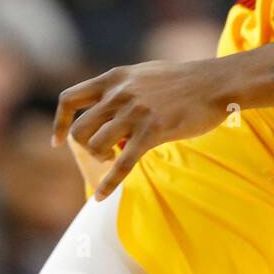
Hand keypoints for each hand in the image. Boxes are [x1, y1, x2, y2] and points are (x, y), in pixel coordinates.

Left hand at [52, 60, 230, 200]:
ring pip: (96, 145)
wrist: (215, 83)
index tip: (57, 141)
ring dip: (100, 159)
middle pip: (79, 129)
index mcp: (114, 78)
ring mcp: (135, 112)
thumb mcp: (144, 75)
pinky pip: (122, 163)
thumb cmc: (183, 81)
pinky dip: (109, 183)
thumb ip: (122, 91)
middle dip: (84, 148)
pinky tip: (101, 197)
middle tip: (101, 153)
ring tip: (114, 159)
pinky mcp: (152, 131)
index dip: (59, 122)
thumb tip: (109, 117)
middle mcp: (119, 94)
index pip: (69, 98)